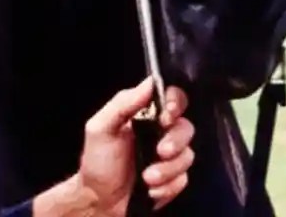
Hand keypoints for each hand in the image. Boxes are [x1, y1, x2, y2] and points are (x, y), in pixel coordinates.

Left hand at [77, 77, 194, 213]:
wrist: (100, 200)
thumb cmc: (98, 162)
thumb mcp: (100, 128)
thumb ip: (122, 104)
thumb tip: (148, 83)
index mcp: (144, 115)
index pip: (171, 99)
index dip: (175, 103)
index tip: (168, 114)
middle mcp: (160, 133)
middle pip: (185, 127)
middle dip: (175, 141)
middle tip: (159, 151)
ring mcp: (168, 157)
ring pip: (187, 155)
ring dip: (168, 169)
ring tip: (147, 178)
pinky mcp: (173, 180)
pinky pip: (183, 179)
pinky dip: (167, 185)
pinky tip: (150, 189)